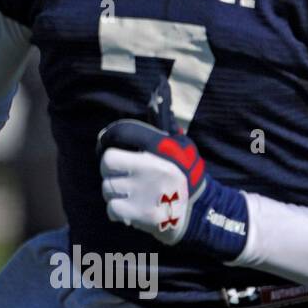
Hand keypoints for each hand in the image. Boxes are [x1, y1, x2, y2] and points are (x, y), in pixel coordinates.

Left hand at [96, 118, 249, 260]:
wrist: (201, 211)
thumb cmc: (185, 176)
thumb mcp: (182, 146)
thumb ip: (166, 126)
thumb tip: (159, 93)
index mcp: (160, 149)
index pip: (122, 133)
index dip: (109, 139)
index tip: (109, 146)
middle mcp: (152, 168)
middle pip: (107, 164)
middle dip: (110, 170)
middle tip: (121, 175)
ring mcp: (145, 192)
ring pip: (107, 188)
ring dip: (114, 192)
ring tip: (129, 194)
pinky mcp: (142, 214)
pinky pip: (112, 209)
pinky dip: (117, 211)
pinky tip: (129, 209)